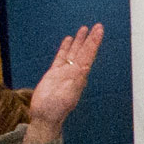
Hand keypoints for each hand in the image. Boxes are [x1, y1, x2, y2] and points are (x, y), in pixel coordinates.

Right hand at [26, 24, 106, 143]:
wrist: (44, 117)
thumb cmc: (55, 109)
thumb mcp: (66, 96)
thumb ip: (74, 82)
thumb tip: (82, 71)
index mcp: (79, 76)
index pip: (89, 55)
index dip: (94, 42)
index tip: (99, 31)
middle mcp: (74, 73)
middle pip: (84, 51)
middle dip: (90, 38)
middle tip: (97, 26)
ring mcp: (64, 72)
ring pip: (73, 52)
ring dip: (79, 41)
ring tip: (84, 28)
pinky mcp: (54, 73)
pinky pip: (61, 57)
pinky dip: (65, 48)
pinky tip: (68, 40)